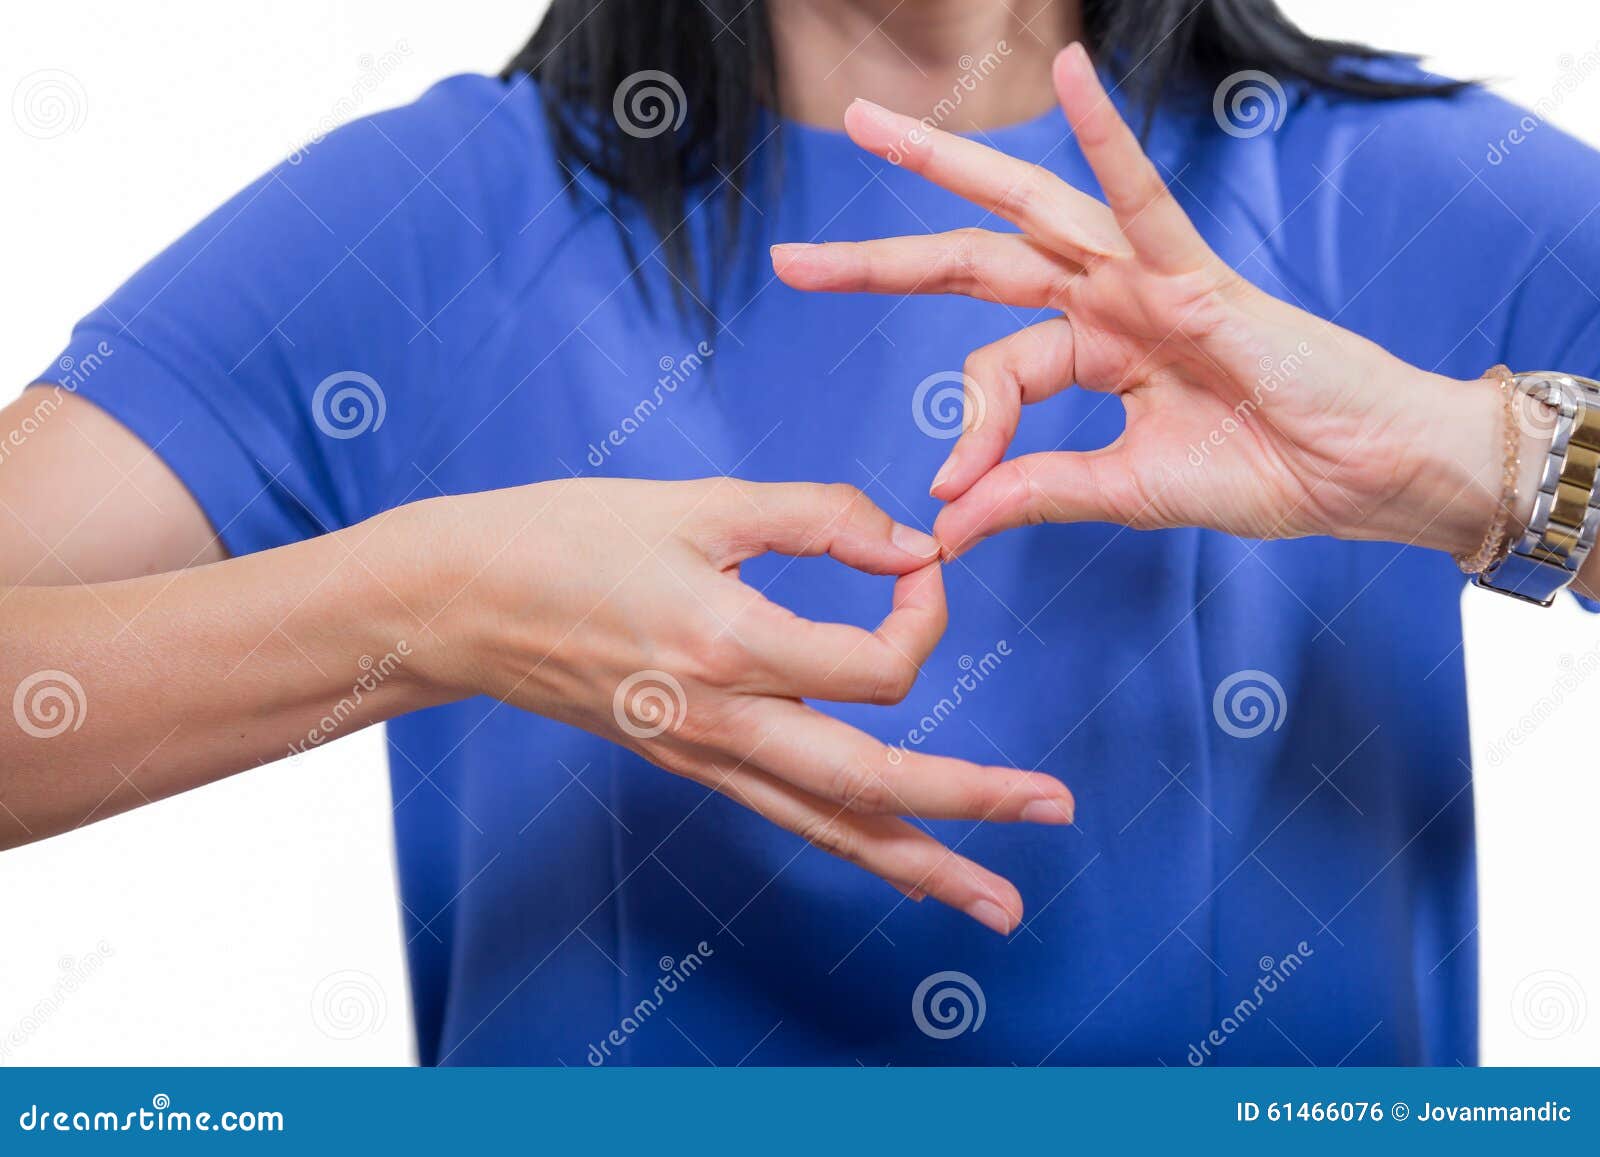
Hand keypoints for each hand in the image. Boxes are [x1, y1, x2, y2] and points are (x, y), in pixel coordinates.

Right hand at [398, 476, 1075, 933]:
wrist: (464, 603)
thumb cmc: (570, 536)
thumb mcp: (700, 501)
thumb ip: (818, 515)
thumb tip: (912, 546)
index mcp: (729, 642)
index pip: (879, 662)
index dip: (926, 614)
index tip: (920, 562)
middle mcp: (723, 720)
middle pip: (875, 782)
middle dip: (972, 801)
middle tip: (1055, 812)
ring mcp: (705, 756)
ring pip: (833, 826)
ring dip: (925, 865)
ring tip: (999, 904)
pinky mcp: (691, 764)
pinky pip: (788, 817)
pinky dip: (855, 845)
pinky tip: (900, 865)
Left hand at [773, 43, 1512, 558]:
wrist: (1364, 480)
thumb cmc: (1267, 473)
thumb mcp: (1124, 490)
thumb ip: (1033, 491)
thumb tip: (946, 524)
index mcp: (1093, 348)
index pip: (996, 368)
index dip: (966, 429)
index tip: (952, 495)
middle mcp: (1108, 298)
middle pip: (975, 260)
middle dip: (882, 259)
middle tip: (793, 258)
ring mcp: (1147, 278)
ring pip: (1030, 211)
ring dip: (948, 165)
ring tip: (871, 128)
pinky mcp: (1199, 277)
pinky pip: (1144, 198)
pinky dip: (1105, 139)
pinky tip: (1067, 72)